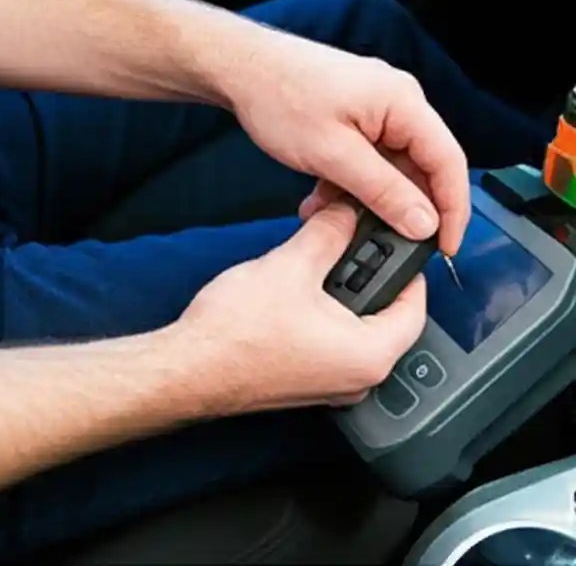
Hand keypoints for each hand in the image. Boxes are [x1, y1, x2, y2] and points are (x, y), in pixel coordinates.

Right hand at [174, 202, 425, 412]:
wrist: (188, 368)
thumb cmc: (235, 334)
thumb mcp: (290, 266)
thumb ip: (329, 234)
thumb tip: (346, 215)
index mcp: (370, 354)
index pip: (415, 306)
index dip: (405, 267)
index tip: (392, 242)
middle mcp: (358, 379)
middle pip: (383, 318)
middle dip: (364, 278)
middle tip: (344, 248)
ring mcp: (329, 387)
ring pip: (352, 332)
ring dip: (337, 298)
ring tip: (310, 269)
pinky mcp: (303, 385)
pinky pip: (327, 346)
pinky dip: (318, 319)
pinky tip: (290, 297)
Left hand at [225, 28, 469, 254]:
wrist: (239, 68)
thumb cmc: (279, 96)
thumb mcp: (332, 155)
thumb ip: (382, 190)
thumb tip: (424, 222)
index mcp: (404, 103)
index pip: (448, 162)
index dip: (454, 209)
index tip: (446, 246)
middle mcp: (397, 102)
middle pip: (420, 167)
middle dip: (401, 208)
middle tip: (386, 243)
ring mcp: (373, 109)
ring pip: (388, 168)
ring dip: (365, 199)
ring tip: (337, 220)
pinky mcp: (351, 117)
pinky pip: (365, 159)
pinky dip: (348, 184)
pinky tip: (323, 201)